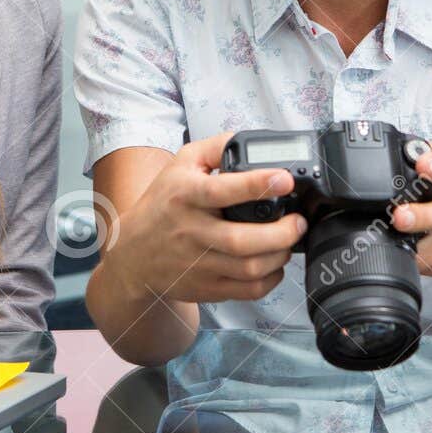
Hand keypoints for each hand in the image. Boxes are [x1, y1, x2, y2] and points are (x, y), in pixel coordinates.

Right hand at [106, 133, 306, 304]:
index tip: (285, 179)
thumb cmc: (163, 203)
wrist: (134, 254)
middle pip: (242, 240)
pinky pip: (248, 290)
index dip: (256, 184)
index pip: (220, 190)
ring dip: (280, 255)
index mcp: (184, 195)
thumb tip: (251, 142)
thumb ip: (216, 147)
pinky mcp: (207, 287)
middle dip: (282, 232)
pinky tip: (274, 262)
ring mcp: (198, 263)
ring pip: (249, 268)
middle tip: (298, 221)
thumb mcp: (181, 164)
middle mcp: (190, 231)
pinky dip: (271, 278)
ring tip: (288, 240)